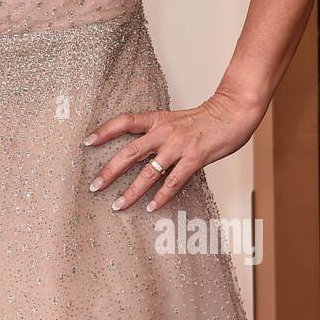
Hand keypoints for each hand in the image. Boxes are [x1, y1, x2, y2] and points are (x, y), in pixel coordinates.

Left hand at [83, 91, 265, 212]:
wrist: (233, 112)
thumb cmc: (204, 119)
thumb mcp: (174, 120)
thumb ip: (157, 135)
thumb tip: (138, 154)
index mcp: (157, 120)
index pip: (124, 122)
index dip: (104, 131)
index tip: (87, 142)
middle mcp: (164, 132)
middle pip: (130, 152)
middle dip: (110, 171)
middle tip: (94, 186)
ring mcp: (179, 146)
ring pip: (149, 172)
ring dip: (132, 191)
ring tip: (118, 205)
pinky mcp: (195, 158)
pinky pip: (174, 181)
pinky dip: (162, 196)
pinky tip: (151, 207)